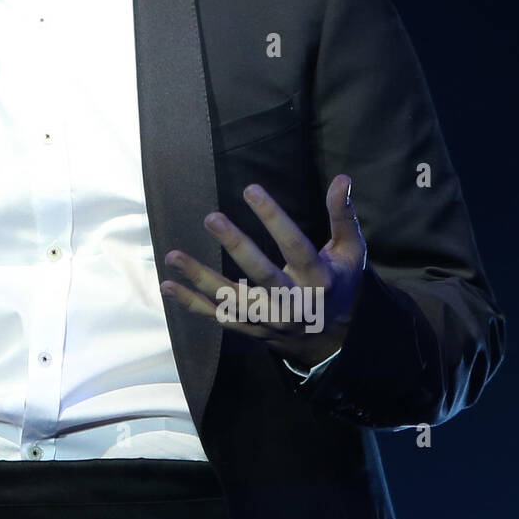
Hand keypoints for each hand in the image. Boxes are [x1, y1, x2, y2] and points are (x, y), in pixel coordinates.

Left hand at [159, 175, 366, 371]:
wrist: (331, 340)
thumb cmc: (338, 284)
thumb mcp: (351, 252)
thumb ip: (343, 216)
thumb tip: (342, 179)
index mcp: (320, 280)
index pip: (295, 246)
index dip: (274, 218)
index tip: (251, 189)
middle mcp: (294, 303)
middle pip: (262, 276)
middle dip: (236, 247)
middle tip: (211, 217)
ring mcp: (270, 321)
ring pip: (233, 300)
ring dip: (201, 279)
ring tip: (173, 256)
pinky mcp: (252, 330)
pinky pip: (218, 317)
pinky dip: (192, 304)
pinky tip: (168, 286)